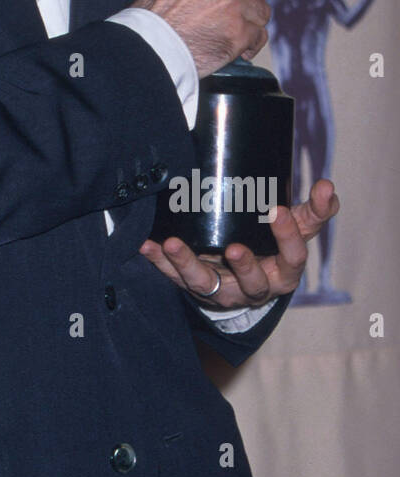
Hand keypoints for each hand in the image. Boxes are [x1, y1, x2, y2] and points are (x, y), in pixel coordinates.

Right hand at [132, 0, 273, 75]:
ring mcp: (232, 5)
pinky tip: (230, 42)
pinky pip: (259, 35)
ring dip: (248, 20)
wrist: (149, 48)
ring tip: (224, 26)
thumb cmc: (156, 13)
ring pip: (262, 10)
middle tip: (233, 2)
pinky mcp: (239, 33)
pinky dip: (248, 42)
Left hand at [138, 179, 339, 309]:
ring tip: (175, 243)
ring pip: (206, 284)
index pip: (292, 257)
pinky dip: (160, 260)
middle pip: (252, 282)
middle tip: (234, 248)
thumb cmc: (275, 246)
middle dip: (243, 266)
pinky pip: (174, 277)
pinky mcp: (195, 288)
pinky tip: (148, 244)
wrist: (248, 276)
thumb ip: (314, 210)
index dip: (286, 236)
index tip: (276, 210)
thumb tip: (329, 186)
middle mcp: (255, 287)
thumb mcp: (298, 228)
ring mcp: (222, 290)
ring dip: (188, 264)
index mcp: (284, 271)